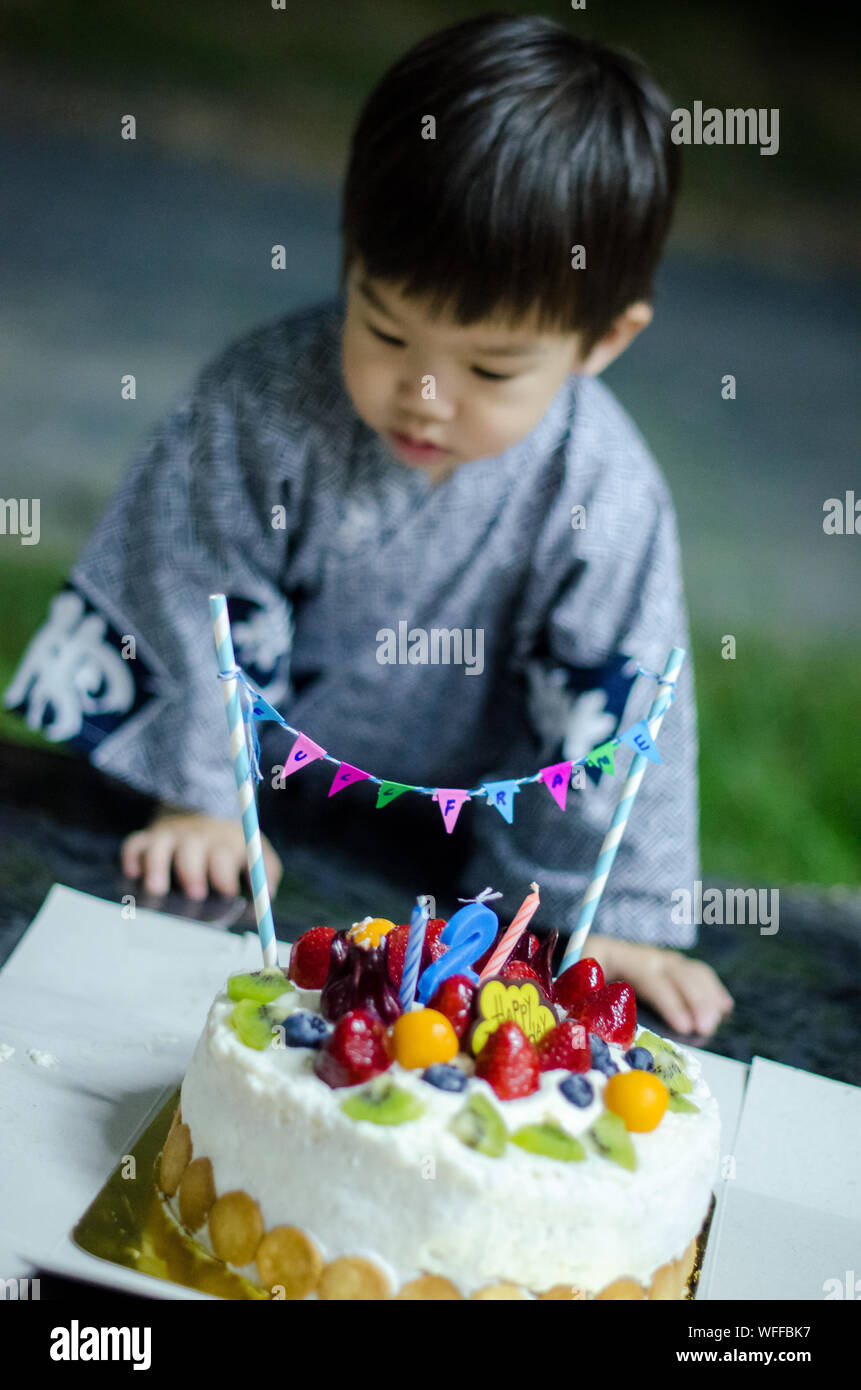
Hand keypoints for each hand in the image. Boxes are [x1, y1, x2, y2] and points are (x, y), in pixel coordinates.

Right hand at [121, 809, 282, 901]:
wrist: (201, 811)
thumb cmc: (230, 846)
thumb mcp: (256, 851)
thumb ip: (265, 872)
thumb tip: (267, 895)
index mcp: (223, 843)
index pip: (223, 855)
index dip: (225, 874)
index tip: (227, 893)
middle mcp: (195, 839)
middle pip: (191, 849)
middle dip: (192, 871)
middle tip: (195, 894)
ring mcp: (169, 838)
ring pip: (158, 846)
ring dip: (157, 866)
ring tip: (157, 889)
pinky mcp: (146, 840)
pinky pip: (133, 844)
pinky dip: (131, 858)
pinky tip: (132, 874)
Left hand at [582, 934, 733, 1038]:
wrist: (578, 962)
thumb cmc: (575, 982)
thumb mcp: (571, 987)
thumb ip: (584, 1001)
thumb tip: (601, 1027)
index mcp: (615, 953)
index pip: (650, 976)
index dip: (670, 1002)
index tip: (683, 1027)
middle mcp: (642, 953)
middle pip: (676, 971)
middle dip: (695, 1000)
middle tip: (704, 1029)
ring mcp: (657, 958)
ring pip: (690, 971)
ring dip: (707, 996)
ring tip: (712, 1024)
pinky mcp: (668, 967)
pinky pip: (696, 973)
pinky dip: (712, 989)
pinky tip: (724, 1007)